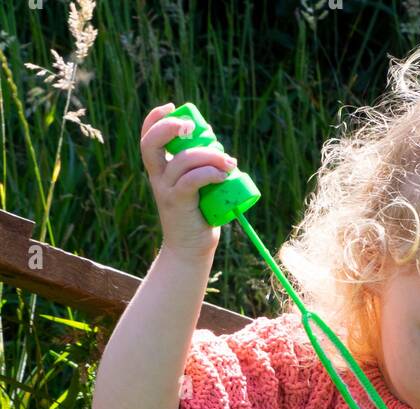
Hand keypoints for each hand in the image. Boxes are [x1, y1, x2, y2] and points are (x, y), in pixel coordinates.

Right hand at [140, 102, 235, 261]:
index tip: (173, 106)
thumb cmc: (198, 217)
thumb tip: (217, 146)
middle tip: (193, 127)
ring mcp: (166, 190)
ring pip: (183, 161)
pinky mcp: (178, 203)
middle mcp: (158, 178)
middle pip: (152, 143)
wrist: (190, 250)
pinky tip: (225, 175)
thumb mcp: (196, 188)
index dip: (155, 118)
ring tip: (230, 163)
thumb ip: (199, 168)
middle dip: (171, 127)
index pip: (148, 137)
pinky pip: (192, 180)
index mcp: (160, 170)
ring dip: (209, 155)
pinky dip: (210, 173)